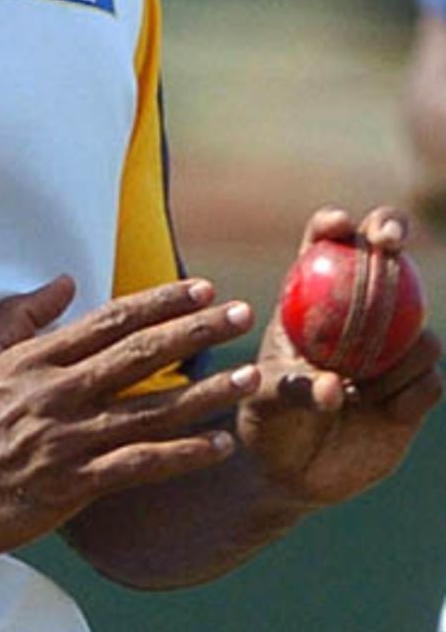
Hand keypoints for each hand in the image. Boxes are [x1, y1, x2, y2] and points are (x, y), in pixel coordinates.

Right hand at [0, 274, 261, 556]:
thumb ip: (24, 313)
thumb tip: (66, 280)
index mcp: (40, 356)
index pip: (112, 320)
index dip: (160, 302)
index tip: (202, 288)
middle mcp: (60, 391)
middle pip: (140, 355)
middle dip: (195, 331)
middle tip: (240, 314)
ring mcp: (69, 437)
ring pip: (150, 410)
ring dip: (205, 394)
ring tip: (248, 378)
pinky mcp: (74, 482)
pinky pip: (139, 465)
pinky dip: (181, 455)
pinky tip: (218, 446)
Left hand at [238, 205, 442, 506]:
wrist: (290, 469)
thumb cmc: (265, 420)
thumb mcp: (264, 400)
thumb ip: (295, 389)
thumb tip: (335, 386)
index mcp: (311, 298)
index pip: (325, 244)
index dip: (335, 223)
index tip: (339, 225)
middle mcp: (357, 315)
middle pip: (386, 256)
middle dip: (392, 231)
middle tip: (388, 243)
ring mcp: (391, 350)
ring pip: (419, 331)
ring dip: (399, 358)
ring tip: (364, 389)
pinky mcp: (414, 390)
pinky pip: (431, 380)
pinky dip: (411, 393)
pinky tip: (386, 411)